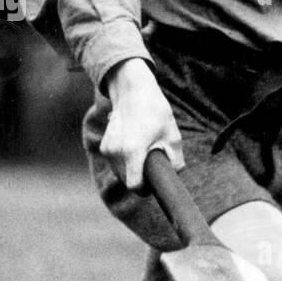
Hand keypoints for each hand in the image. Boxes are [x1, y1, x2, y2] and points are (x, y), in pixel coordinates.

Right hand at [101, 58, 183, 190]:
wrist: (133, 91)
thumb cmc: (155, 112)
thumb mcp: (173, 136)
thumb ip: (176, 161)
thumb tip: (174, 176)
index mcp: (133, 151)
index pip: (134, 186)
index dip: (145, 189)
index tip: (152, 185)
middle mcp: (116, 152)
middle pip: (127, 181)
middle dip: (140, 179)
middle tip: (153, 166)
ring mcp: (108, 149)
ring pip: (121, 174)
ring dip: (132, 171)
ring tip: (144, 153)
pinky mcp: (104, 146)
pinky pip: (116, 164)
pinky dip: (124, 162)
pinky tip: (134, 148)